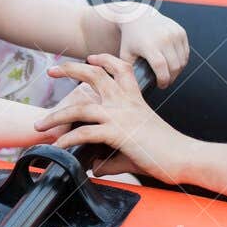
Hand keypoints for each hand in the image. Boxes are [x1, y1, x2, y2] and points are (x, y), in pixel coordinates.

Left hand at [34, 54, 191, 183]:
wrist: (185, 157)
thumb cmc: (166, 153)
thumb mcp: (135, 150)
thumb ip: (112, 158)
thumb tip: (95, 168)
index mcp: (135, 99)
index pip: (120, 69)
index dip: (104, 60)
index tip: (91, 58)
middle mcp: (126, 102)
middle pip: (94, 76)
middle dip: (70, 69)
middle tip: (52, 70)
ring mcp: (121, 116)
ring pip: (81, 106)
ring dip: (57, 114)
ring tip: (40, 123)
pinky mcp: (119, 133)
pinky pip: (85, 132)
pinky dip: (68, 139)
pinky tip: (59, 146)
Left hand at [114, 7, 188, 86]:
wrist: (138, 16)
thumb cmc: (130, 39)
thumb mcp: (125, 54)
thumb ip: (129, 70)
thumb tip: (135, 88)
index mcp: (149, 45)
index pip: (161, 67)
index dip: (163, 80)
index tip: (161, 85)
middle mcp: (164, 38)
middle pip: (174, 66)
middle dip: (172, 78)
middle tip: (166, 82)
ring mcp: (174, 33)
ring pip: (182, 61)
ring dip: (178, 71)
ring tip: (170, 74)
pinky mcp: (181, 31)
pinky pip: (186, 52)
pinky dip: (182, 61)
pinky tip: (174, 64)